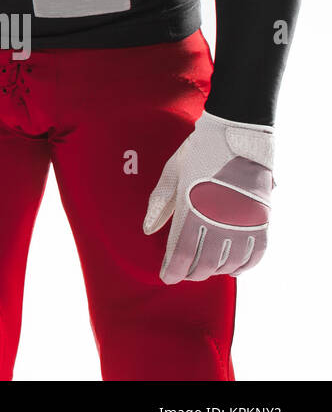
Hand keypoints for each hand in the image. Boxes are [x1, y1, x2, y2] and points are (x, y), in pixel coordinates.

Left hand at [144, 110, 273, 283]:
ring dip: (214, 271)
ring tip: (203, 271)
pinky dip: (243, 267)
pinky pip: (255, 255)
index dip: (173, 269)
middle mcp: (220, 220)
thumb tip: (148, 230)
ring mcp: (245, 222)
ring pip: (229, 263)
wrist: (237, 134)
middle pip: (205, 262)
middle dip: (191, 272)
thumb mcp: (173, 172)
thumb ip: (160, 202)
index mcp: (194, 208)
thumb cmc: (199, 150)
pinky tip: (232, 269)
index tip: (166, 277)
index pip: (181, 253)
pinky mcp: (263, 221)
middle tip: (182, 274)